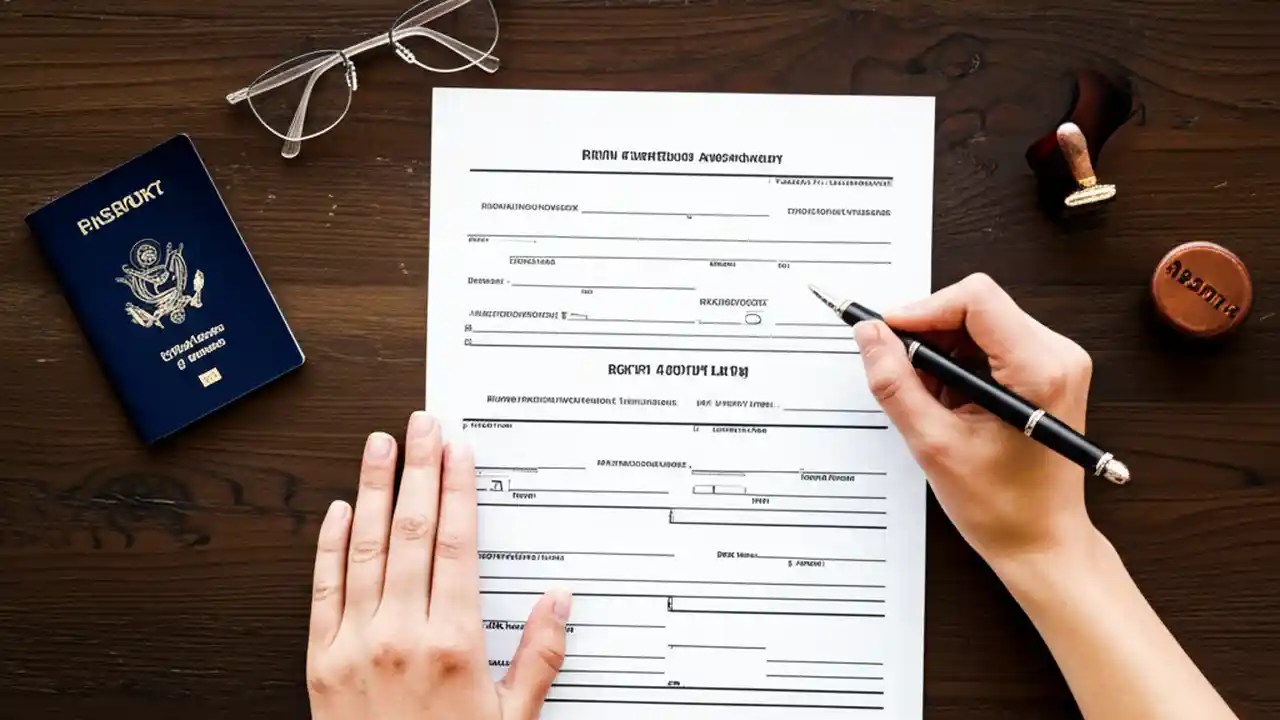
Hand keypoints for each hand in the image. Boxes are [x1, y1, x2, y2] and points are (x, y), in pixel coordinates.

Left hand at [307, 412, 572, 719]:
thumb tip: (559, 603)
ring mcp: (355, 645)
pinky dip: (329, 547)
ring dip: (372, 490)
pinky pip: (323, 591)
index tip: (458, 452)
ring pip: (365, 548)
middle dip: (418, 471)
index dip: (457, 489)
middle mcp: (400, 635)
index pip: (456, 544)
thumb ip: (539, 657)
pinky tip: (339, 512)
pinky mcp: (321, 662)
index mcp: (453, 643)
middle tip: (421, 426)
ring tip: (378, 447)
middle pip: (413, 532)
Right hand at [853, 273, 1095, 566]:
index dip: (923, 310)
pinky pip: (989, 342)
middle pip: (976, 306)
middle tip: (900, 371)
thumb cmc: (1004, 507)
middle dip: (929, 333)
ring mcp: (1054, 362)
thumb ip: (896, 383)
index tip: (887, 332)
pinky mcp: (1045, 371)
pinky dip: (958, 363)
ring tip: (929, 398)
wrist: (1041, 541)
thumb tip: (870, 335)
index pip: (976, 299)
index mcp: (1040, 369)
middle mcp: (1057, 356)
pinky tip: (948, 400)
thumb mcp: (933, 444)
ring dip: (942, 351)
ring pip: (979, 322)